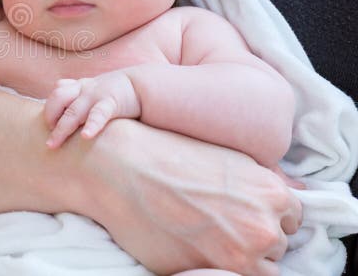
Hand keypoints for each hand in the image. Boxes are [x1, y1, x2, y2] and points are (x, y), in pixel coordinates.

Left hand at [43, 72, 139, 147]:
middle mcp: (85, 89)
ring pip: (73, 110)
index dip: (50, 106)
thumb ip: (85, 102)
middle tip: (48, 135)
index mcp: (81, 86)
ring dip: (62, 128)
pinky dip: (92, 125)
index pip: (58, 90)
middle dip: (49, 116)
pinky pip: (98, 114)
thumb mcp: (99, 93)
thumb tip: (71, 121)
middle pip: (59, 97)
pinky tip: (86, 136)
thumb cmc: (121, 96)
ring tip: (53, 144)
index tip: (49, 124)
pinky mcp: (112, 102)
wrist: (147, 87)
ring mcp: (97, 94)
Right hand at [75, 120, 301, 275]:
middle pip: (276, 246)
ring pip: (257, 269)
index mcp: (272, 194)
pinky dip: (215, 270)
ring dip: (237, 258)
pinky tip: (194, 248)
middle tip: (216, 222)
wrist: (122, 168)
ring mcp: (238, 257)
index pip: (291, 219)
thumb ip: (263, 182)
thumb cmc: (169, 155)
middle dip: (252, 237)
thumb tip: (296, 193)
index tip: (242, 213)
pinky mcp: (209, 275)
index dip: (266, 216)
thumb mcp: (228, 157)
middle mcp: (263, 228)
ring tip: (203, 236)